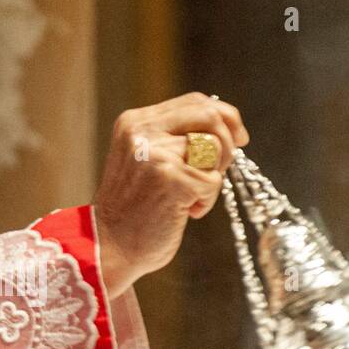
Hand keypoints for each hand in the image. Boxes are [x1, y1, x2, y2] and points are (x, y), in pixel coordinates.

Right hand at [92, 93, 248, 296]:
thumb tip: (230, 126)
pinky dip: (206, 201)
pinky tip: (184, 212)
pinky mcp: (171, 179)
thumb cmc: (134, 209)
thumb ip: (175, 137)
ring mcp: (156, 154)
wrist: (108, 246)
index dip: (224, 116)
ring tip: (191, 197)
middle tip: (219, 170)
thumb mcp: (146, 160)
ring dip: (213, 177)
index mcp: (135, 122)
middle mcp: (142, 132)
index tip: (239, 137)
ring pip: (216, 147)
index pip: (194, 101)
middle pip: (210, 116)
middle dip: (227, 143)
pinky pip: (213, 181)